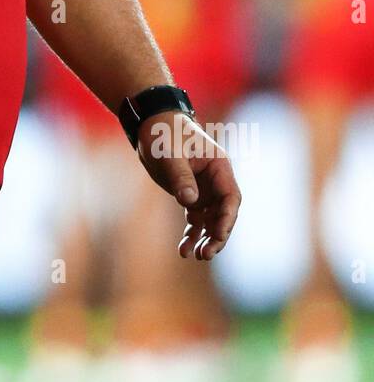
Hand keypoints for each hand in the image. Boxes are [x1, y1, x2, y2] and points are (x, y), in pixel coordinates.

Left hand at [136, 111, 240, 261]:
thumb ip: (181, 177)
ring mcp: (204, 189)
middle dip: (218, 235)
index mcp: (219, 167)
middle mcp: (216, 181)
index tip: (218, 234)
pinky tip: (184, 249)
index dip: (227, 218)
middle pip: (224, 213)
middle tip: (206, 254)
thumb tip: (190, 201)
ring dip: (205, 238)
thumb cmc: (164, 134)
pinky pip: (195, 219)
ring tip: (195, 255)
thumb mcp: (170, 155)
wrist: (150, 126)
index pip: (231, 197)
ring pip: (210, 220)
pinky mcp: (190, 195)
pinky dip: (192, 234)